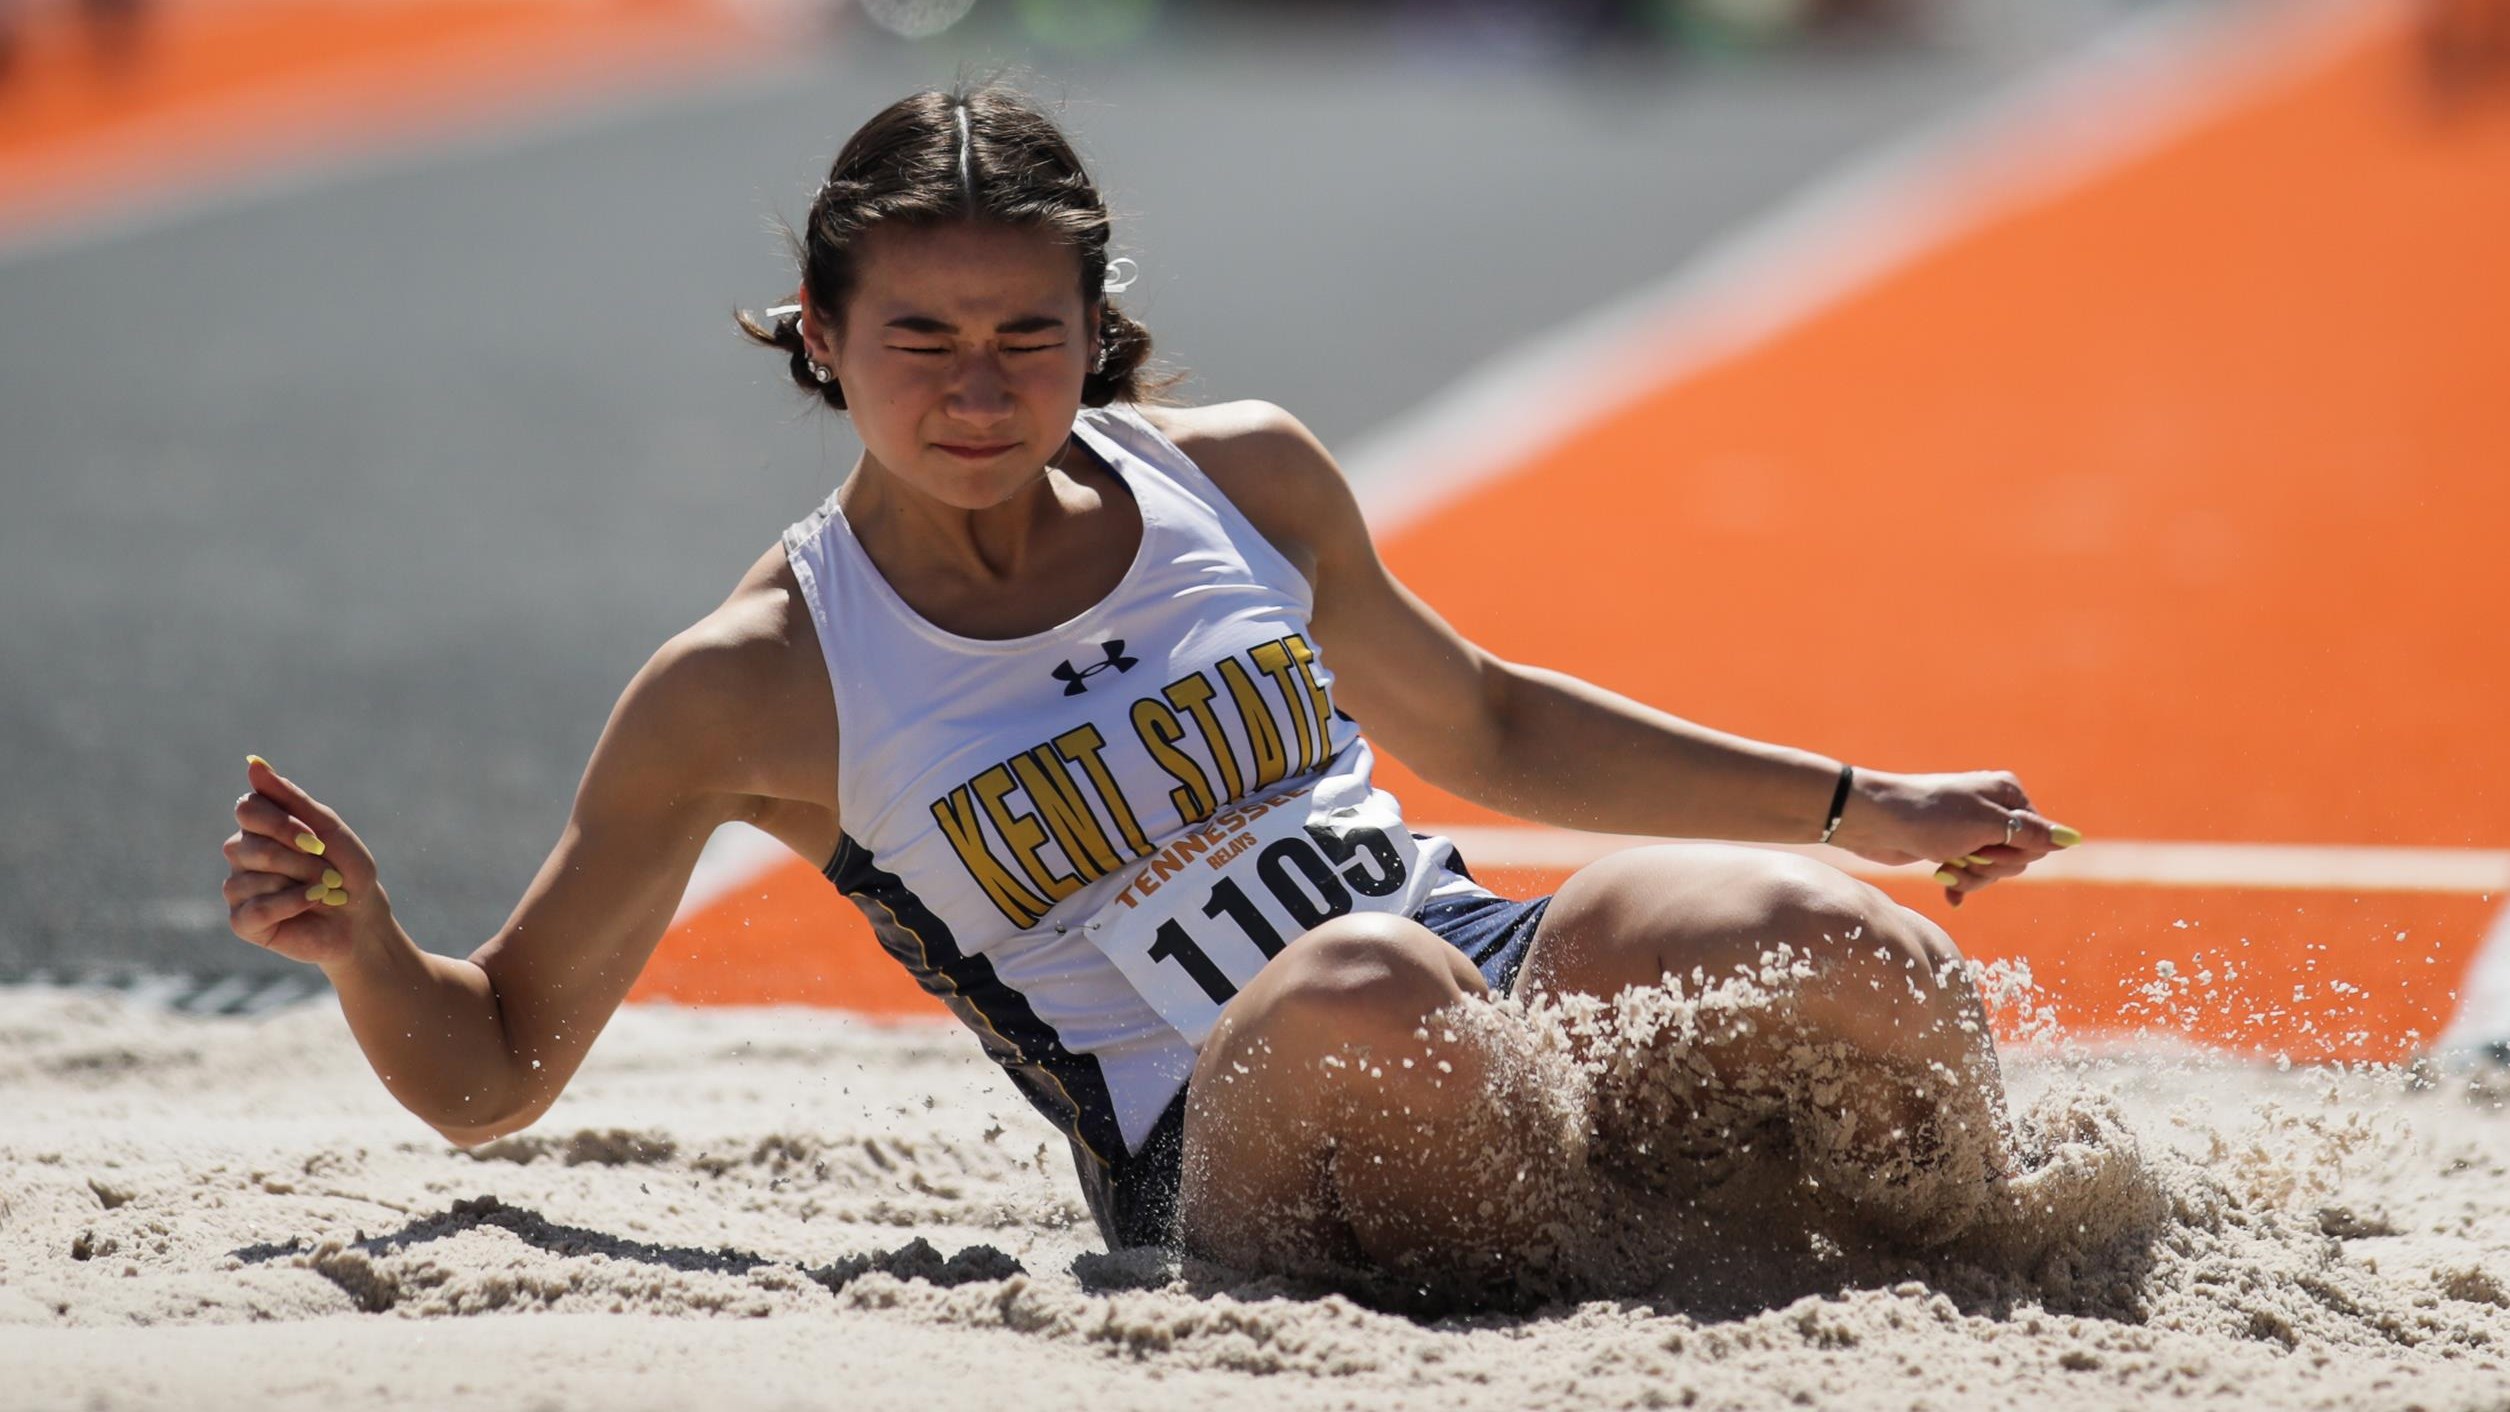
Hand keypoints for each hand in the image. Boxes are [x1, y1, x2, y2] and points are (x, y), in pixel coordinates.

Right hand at [222, 755, 387, 967]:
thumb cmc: (347, 870)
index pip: (247, 809)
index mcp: (259, 827)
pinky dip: (292, 904)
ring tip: (323, 890)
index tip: (317, 838)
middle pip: (251, 845)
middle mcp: (242, 854)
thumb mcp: (327, 828)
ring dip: (302, 882)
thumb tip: (253, 763)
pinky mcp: (242, 921)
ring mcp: (238, 888)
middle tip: (328, 871)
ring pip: (252, 877)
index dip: (282, 824)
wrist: (362, 917)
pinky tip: (311, 903)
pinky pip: (257, 908)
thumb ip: (290, 797)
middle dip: (301, 859)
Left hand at [1823, 767, 2080, 907]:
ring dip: (1970, 877)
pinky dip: (1958, 885)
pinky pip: (1968, 875)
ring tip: (1944, 869)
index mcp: (2009, 793)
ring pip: (1992, 870)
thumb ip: (2031, 835)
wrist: (1872, 821)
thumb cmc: (1929, 818)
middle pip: (2017, 857)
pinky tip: (1947, 893)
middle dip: (1991, 868)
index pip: (2039, 839)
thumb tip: (2072, 839)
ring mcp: (1971, 829)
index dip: (2014, 853)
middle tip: (1962, 859)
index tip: (1984, 847)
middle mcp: (1994, 808)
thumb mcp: (1985, 826)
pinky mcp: (1949, 847)